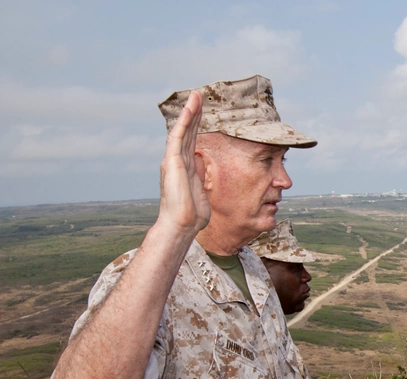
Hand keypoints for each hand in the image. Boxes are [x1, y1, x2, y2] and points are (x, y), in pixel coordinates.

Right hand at [157, 90, 209, 235]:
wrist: (182, 225)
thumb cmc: (192, 216)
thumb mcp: (201, 190)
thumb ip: (200, 174)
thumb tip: (202, 160)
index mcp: (186, 167)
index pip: (193, 140)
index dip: (198, 125)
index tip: (203, 111)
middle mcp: (178, 161)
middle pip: (188, 131)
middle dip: (194, 113)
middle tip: (200, 95)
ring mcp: (173, 160)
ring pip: (182, 130)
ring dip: (190, 112)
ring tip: (196, 95)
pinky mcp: (172, 161)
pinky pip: (179, 137)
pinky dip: (184, 122)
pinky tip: (190, 109)